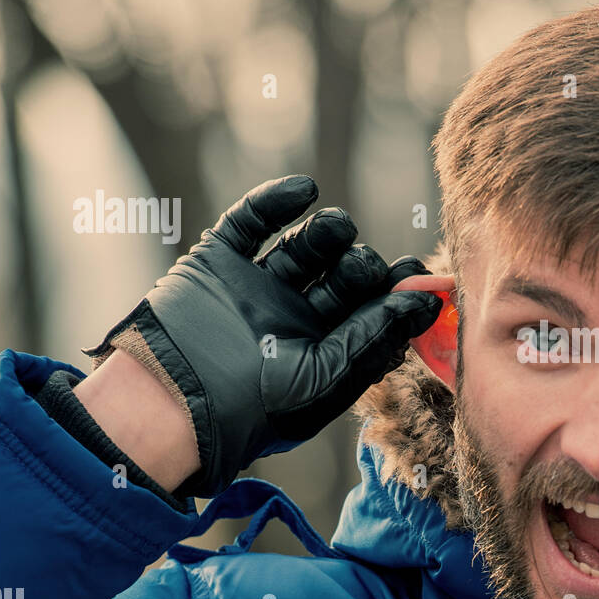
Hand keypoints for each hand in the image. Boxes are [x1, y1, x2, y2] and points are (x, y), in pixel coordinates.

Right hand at [82, 175, 440, 496]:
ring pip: (305, 246)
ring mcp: (256, 287)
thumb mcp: (325, 378)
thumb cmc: (254, 407)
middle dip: (361, 267)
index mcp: (324, 351)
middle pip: (344, 276)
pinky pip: (251, 222)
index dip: (397, 291)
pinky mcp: (219, 262)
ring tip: (338, 227)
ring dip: (329, 231)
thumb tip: (425, 302)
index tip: (417, 272)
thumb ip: (372, 338)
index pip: (373, 311)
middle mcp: (294, 317)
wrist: (172, 400)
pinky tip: (304, 190)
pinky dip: (276, 200)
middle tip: (364, 268)